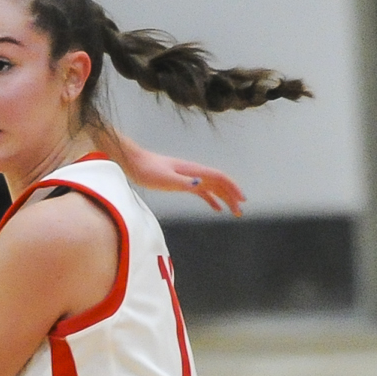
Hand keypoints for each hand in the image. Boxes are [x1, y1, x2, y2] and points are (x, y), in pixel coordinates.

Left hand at [124, 147, 244, 214]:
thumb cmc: (147, 171)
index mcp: (194, 170)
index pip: (220, 178)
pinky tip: (217, 209)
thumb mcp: (164, 179)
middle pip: (220, 184)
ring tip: (233, 212)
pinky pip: (202, 191)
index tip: (242, 200)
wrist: (134, 163)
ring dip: (225, 199)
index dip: (233, 188)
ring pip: (213, 188)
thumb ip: (182, 182)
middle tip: (240, 212)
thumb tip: (200, 184)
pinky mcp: (182, 182)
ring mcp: (189, 177)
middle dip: (232, 197)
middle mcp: (195, 172)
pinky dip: (211, 199)